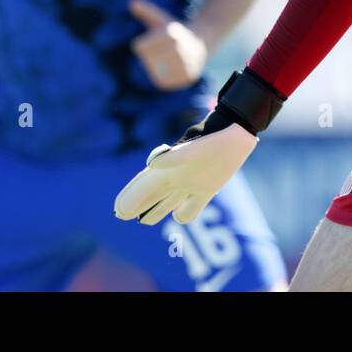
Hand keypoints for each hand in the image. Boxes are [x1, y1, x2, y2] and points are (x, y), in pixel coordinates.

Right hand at [114, 117, 256, 224]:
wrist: (232, 133)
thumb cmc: (211, 138)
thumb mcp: (192, 148)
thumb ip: (172, 157)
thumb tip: (152, 164)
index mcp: (167, 170)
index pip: (142, 187)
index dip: (130, 198)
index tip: (119, 210)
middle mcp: (175, 178)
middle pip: (150, 196)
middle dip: (136, 205)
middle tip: (121, 212)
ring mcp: (189, 184)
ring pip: (166, 202)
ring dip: (155, 210)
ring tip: (144, 218)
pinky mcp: (206, 189)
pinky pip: (190, 207)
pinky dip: (183, 212)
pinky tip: (180, 214)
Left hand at [128, 0, 207, 90]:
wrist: (202, 41)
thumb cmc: (175, 30)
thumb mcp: (160, 18)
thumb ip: (146, 11)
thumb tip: (132, 2)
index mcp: (169, 34)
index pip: (139, 47)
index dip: (146, 43)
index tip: (160, 38)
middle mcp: (177, 48)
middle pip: (147, 60)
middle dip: (153, 55)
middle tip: (168, 49)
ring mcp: (183, 64)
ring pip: (155, 72)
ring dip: (159, 66)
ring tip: (172, 58)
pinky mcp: (187, 78)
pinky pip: (164, 82)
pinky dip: (166, 77)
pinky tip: (175, 68)